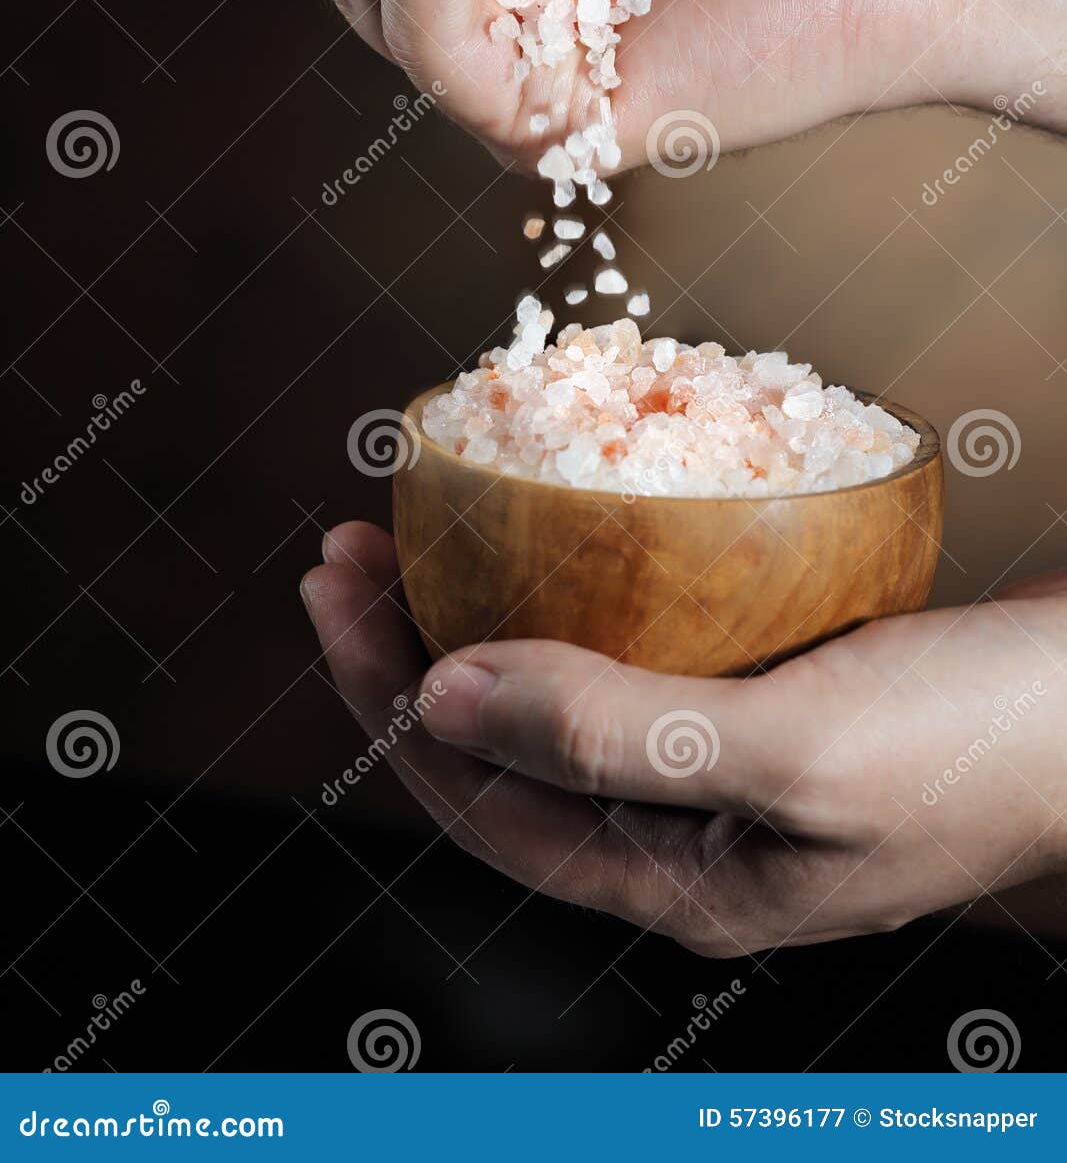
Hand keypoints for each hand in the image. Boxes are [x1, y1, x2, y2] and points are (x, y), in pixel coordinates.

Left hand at [301, 523, 1066, 954]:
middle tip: (349, 546)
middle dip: (410, 655)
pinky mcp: (765, 702)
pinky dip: (576, 599)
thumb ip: (610, 735)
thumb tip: (443, 698)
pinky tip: (557, 542)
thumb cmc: (978, 741)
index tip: (336, 589)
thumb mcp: (787, 749)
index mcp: (676, 882)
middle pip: (505, 754)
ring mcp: (725, 770)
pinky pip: (634, 657)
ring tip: (421, 534)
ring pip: (562, 701)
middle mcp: (686, 836)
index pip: (481, 804)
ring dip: (483, 620)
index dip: (387, 699)